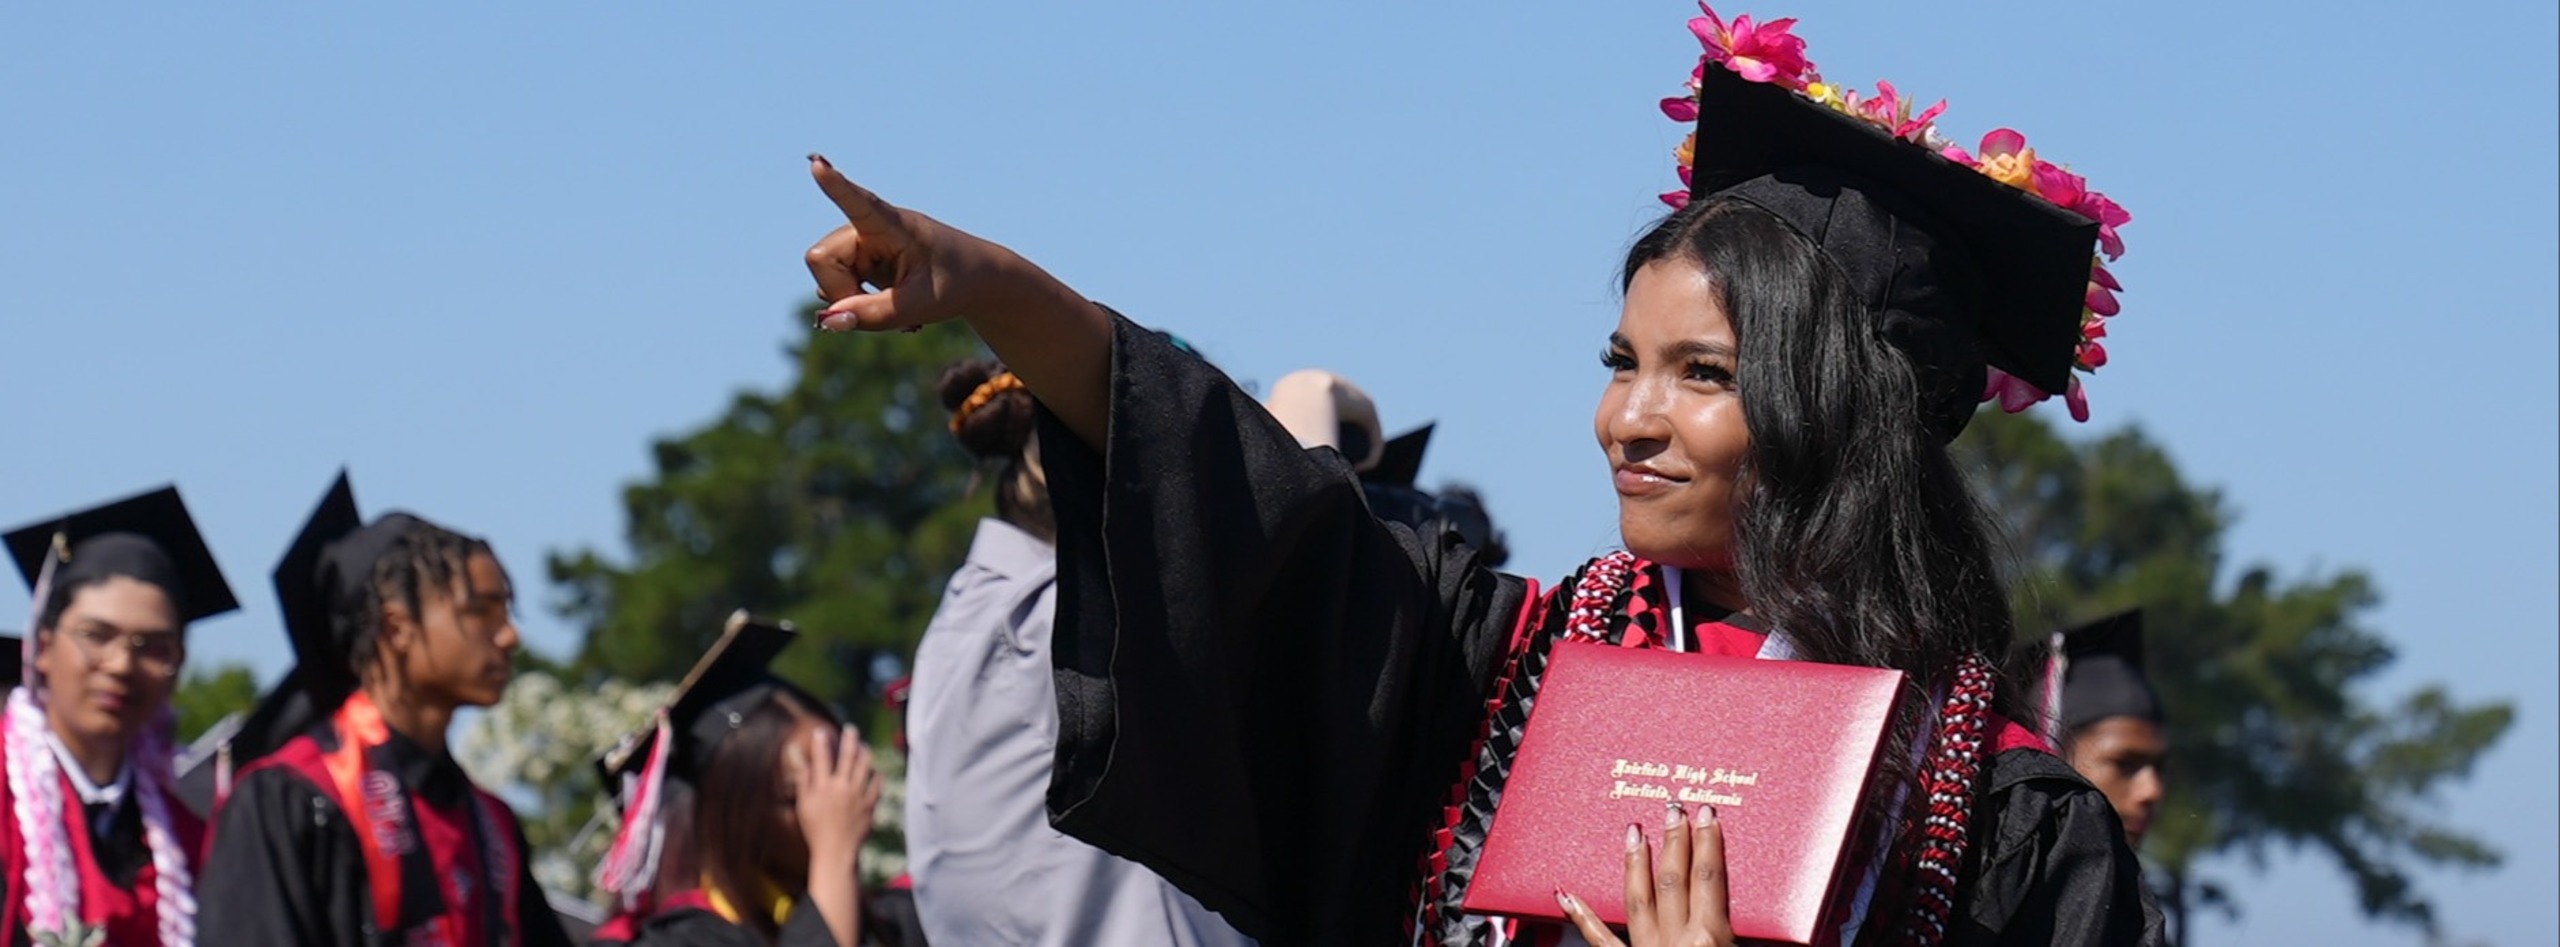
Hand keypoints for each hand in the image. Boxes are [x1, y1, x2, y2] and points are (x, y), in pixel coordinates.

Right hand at [792, 724, 883, 864]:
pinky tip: (874, 771)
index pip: (822, 757)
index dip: (821, 741)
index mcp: (822, 787)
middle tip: (850, 729)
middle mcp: (841, 787)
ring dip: (865, 752)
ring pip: (865, 765)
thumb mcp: (803, 804)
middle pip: (848, 755)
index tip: (822, 731)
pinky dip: (876, 775)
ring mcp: (858, 795)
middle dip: (849, 738)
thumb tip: (796, 756)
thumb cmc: (815, 828)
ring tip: (863, 746)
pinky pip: (877, 783)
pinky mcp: (870, 804)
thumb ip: (802, 778)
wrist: (835, 851)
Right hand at [805, 155, 1032, 333]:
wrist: (977, 279)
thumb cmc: (956, 283)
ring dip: (849, 299)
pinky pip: (835, 286)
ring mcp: (861, 243)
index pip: (861, 204)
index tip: (817, 164)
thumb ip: (874, 314)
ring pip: (825, 275)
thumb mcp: (921, 305)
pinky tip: (884, 302)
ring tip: (891, 303)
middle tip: (876, 309)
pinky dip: (853, 303)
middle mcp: (869, 227)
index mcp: (895, 224)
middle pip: (822, 258)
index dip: (836, 187)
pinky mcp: (858, 259)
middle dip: (840, 291)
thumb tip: (828, 320)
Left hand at [1558, 802, 1735, 946]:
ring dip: (1636, 861)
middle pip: (1673, 878)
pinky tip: (1565, 894)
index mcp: (1709, 938)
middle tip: (1673, 809)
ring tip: (1633, 831)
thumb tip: (1760, 915)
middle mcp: (1674, 940)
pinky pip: (1598, 938)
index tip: (1706, 814)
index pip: (1709, 877)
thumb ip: (1749, 935)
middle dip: (1675, 840)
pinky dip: (1580, 915)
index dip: (1708, 842)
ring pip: (1637, 898)